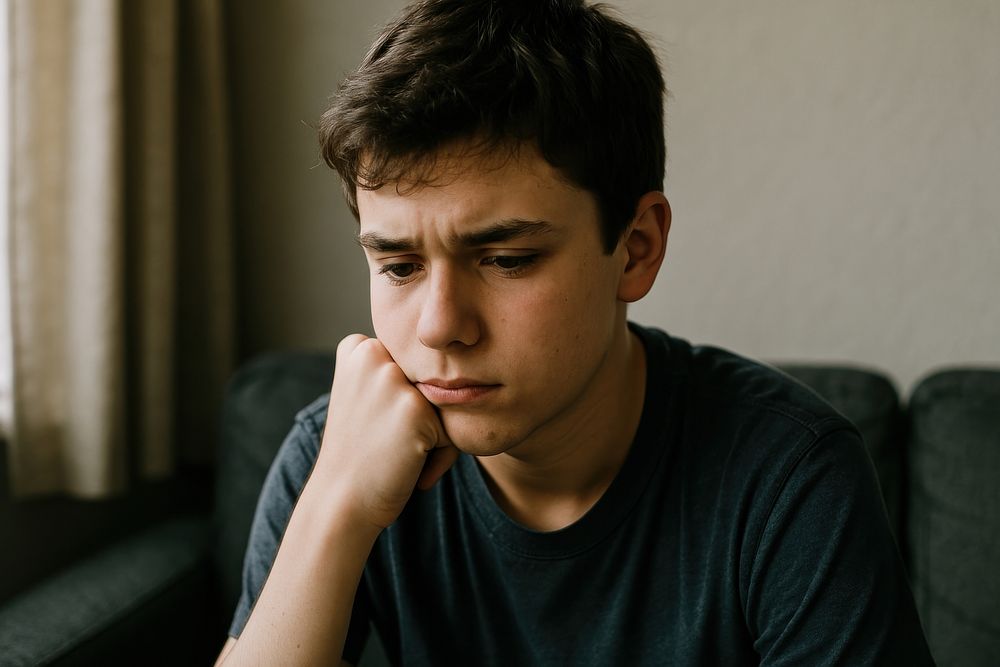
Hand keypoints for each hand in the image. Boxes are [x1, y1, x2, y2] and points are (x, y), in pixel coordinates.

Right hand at [314, 334, 458, 530]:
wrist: (342, 500)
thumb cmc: (360, 453)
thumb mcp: (363, 395)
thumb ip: (396, 371)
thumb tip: (453, 358)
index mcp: (358, 346)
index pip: (413, 365)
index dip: (403, 400)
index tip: (375, 423)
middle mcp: (373, 353)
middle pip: (430, 380)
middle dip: (423, 415)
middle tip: (387, 441)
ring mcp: (392, 379)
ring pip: (444, 403)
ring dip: (435, 433)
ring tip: (400, 452)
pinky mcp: (415, 407)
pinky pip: (453, 428)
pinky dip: (442, 453)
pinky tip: (411, 464)